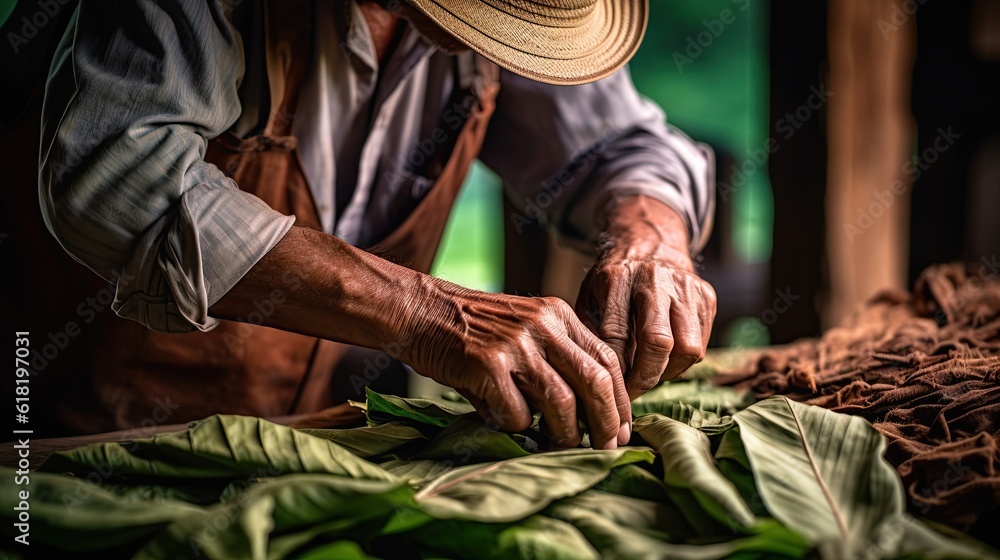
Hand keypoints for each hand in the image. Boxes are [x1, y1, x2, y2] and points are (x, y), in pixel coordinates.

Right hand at [209, 226, 630, 448]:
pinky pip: (517, 413)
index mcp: (557, 314)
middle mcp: (542, 325)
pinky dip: (516, 427)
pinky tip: (502, 421)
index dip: (620, 398)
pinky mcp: (487, 364)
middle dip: (607, 422)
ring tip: (558, 447)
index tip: (622, 427)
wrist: (418, 310)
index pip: (606, 359)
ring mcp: (515, 343)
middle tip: (608, 449)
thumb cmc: (471, 330)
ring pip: (561, 402)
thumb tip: (588, 412)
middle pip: (594, 381)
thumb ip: (555, 356)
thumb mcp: (523, 326)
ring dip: (564, 434)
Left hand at [575, 196, 716, 398]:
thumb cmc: (613, 280)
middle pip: (658, 342)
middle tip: (633, 395)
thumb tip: (593, 379)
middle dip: (645, 377)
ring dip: (668, 372)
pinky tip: (664, 360)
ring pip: (688, 348)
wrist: (650, 243)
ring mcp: (686, 287)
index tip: (610, 392)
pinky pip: (701, 344)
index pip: (617, 336)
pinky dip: (682, 361)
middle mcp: (654, 279)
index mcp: (617, 278)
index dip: (615, 371)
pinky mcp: (707, 297)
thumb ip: (590, 332)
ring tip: (649, 376)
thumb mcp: (590, 297)